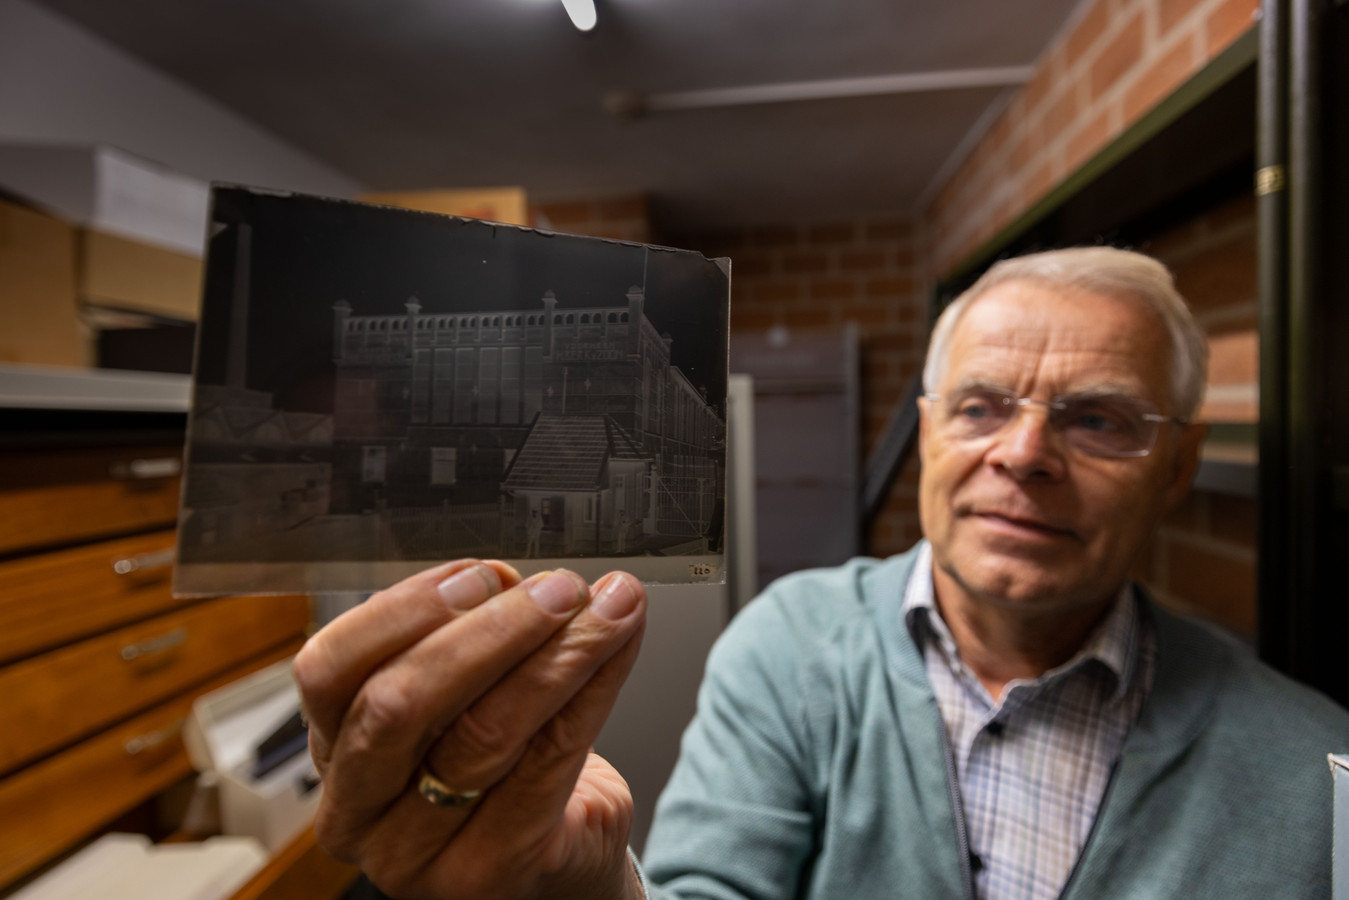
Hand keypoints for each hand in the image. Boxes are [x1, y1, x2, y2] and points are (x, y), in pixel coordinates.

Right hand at [293, 559, 647, 899]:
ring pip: (485, 732)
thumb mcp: (461, 695)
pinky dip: (596, 688)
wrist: (551, 858)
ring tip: (612, 607)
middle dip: (491, 630)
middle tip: (560, 590)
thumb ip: (470, 636)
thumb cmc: (498, 767)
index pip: (330, 669)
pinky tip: (620, 647)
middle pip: (400, 704)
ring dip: (561, 652)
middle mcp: (356, 810)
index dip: (406, 611)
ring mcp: (417, 853)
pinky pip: (550, 760)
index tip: (481, 574)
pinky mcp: (492, 869)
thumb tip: (507, 580)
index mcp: (332, 745)